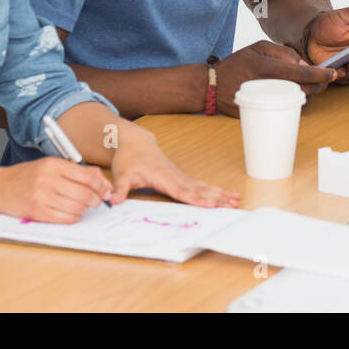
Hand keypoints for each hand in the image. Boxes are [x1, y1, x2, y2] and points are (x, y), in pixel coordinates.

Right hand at [0, 157, 113, 222]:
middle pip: (85, 193)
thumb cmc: (26, 176)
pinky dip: (74, 218)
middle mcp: (48, 179)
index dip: (102, 185)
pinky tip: (73, 214)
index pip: (88, 176)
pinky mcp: (37, 212)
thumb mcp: (49, 165)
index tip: (107, 191)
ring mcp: (42, 196)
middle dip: (96, 200)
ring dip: (85, 209)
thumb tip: (100, 180)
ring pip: (77, 207)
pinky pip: (65, 218)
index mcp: (54, 164)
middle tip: (97, 202)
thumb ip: (73, 170)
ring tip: (83, 207)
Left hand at [108, 128, 239, 207]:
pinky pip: (201, 185)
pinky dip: (215, 190)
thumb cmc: (128, 158)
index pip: (181, 190)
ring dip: (220, 193)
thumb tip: (112, 199)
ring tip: (236, 200)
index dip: (195, 198)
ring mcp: (180, 175)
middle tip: (232, 204)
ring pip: (203, 186)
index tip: (210, 205)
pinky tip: (226, 195)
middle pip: (198, 189)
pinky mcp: (182, 177)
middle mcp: (175, 175)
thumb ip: (119, 188)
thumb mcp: (121, 173)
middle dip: (216, 197)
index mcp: (162, 176)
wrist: (135, 142)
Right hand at [216, 40, 337, 116]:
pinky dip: (299, 103)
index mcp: (267, 68)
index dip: (321, 75)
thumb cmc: (238, 64)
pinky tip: (300, 96)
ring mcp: (266, 102)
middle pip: (305, 90)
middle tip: (325, 81)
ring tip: (312, 87)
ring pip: (299, 103)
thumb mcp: (258, 48)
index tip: (333, 73)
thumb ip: (283, 52)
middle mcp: (268, 87)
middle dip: (320, 86)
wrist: (214, 86)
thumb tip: (304, 64)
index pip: (302, 74)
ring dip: (311, 95)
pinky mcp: (264, 112)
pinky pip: (289, 110)